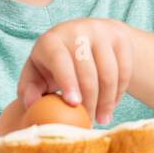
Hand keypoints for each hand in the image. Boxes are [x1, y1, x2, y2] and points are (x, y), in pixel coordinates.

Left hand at [17, 18, 133, 125]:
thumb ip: (29, 89)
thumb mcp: (38, 73)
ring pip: (108, 73)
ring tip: (101, 119)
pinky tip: (111, 105)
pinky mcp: (119, 37)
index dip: (67, 82)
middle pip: (87, 70)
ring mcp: (100, 31)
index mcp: (51, 40)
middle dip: (89, 101)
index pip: (60, 60)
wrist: (89, 38)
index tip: (74, 104)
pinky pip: (124, 70)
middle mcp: (76, 30)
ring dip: (106, 101)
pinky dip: (119, 92)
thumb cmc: (56, 63)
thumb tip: (31, 104)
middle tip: (88, 122)